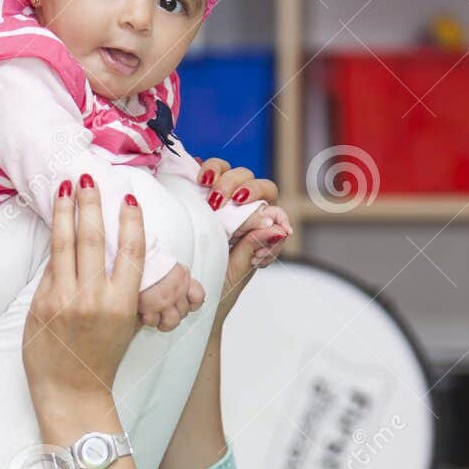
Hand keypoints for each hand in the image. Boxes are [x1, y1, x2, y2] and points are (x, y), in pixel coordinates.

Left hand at [22, 178, 143, 406]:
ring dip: (65, 211)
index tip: (128, 199)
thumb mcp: (124, 323)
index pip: (132, 251)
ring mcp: (63, 300)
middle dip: (90, 203)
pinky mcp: (40, 304)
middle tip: (88, 178)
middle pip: (93, 237)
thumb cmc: (101, 358)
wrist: (72, 391)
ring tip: (65, 188)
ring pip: (64, 244)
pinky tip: (55, 223)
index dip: (131, 221)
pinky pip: (49, 267)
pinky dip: (54, 244)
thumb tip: (114, 249)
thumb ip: (120, 288)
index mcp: (122, 304)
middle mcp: (93, 298)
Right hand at [137, 262, 204, 331]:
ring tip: (156, 317)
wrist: (133, 258)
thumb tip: (173, 280)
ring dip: (164, 321)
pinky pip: (154, 321)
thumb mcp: (165, 260)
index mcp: (182, 277)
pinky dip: (150, 320)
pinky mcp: (150, 307)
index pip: (198, 296)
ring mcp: (165, 301)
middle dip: (175, 312)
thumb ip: (172, 273)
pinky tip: (145, 314)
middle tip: (165, 310)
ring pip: (172, 321)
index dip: (192, 303)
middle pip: (184, 311)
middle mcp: (177, 290)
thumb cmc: (146, 257)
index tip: (186, 303)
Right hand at [194, 158, 289, 324]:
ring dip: (219, 174)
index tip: (243, 204)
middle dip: (238, 184)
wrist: (188, 300)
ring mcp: (220, 203)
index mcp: (258, 228)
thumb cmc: (219, 289)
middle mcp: (242, 212)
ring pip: (228, 171)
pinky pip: (203, 173)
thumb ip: (255, 248)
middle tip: (218, 199)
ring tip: (205, 185)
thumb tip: (279, 229)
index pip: (270, 200)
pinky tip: (195, 175)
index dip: (259, 197)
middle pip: (251, 180)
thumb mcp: (237, 270)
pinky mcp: (197, 198)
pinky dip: (200, 168)